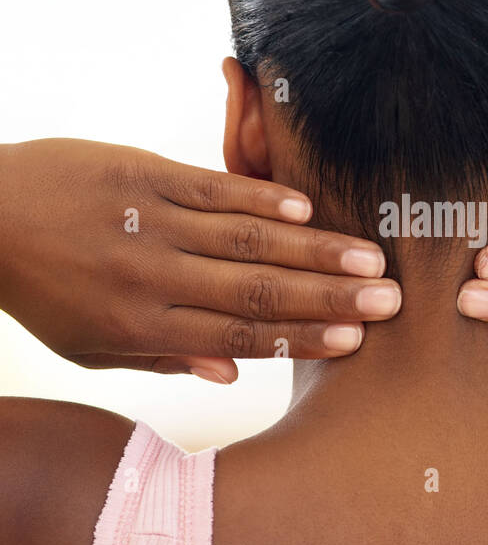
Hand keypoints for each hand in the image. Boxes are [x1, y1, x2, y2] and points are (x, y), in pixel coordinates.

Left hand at [0, 139, 401, 379]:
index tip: (354, 343)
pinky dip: (262, 198)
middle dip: (327, 299)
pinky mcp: (142, 173)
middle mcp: (151, 277)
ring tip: (368, 259)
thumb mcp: (90, 344)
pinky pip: (211, 188)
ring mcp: (149, 220)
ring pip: (245, 239)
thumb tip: (236, 372)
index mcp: (141, 326)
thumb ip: (165, 358)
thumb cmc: (42, 288)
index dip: (300, 339)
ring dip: (312, 250)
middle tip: (388, 303)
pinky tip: (307, 210)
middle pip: (254, 291)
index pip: (237, 337)